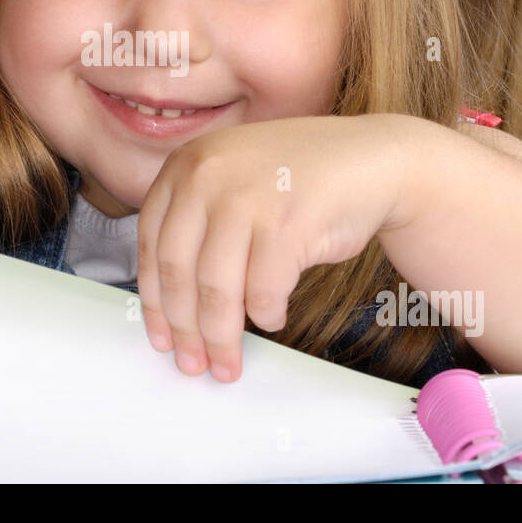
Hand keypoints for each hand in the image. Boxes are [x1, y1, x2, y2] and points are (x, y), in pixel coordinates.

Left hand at [136, 113, 413, 381]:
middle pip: (178, 272)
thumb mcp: (231, 176)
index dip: (153, 300)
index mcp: (185, 164)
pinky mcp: (286, 224)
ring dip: (221, 337)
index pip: (150, 244)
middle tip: (192, 363)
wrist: (371, 159)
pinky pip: (264, 292)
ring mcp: (247, 198)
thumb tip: (171, 303)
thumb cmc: (299, 178)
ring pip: (217, 290)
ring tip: (227, 363)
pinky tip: (272, 318)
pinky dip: (266, 315)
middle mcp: (208, 175)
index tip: (161, 337)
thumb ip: (196, 218)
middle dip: (184, 329)